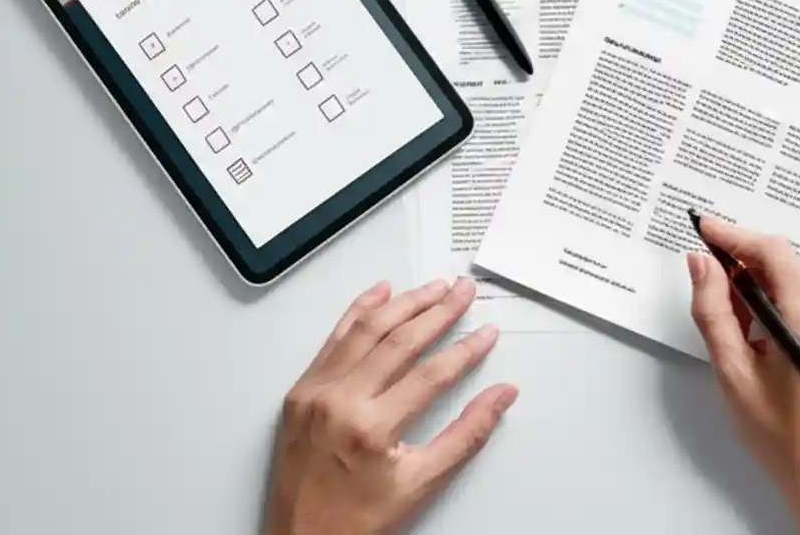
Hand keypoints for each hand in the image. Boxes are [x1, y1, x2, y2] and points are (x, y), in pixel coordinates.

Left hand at [264, 278, 517, 534]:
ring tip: (431, 288)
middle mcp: (338, 402)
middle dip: (437, 311)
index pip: (432, 373)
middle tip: (462, 292)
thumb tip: (500, 397)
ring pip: (365, 331)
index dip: (465, 349)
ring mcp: (314, 393)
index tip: (485, 334)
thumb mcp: (421, 484)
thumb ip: (466, 434)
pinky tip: (378, 294)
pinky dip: (357, 312)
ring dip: (402, 304)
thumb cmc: (354, 522)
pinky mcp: (299, 392)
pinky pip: (333, 340)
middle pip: (399, 341)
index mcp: (370, 427)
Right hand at [687, 217, 799, 534]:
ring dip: (760, 289)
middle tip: (708, 287)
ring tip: (734, 325)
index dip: (733, 235)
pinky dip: (779, 304)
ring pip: (794, 282)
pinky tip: (759, 335)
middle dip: (742, 267)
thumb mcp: (734, 372)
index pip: (771, 252)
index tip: (703, 228)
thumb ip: (713, 311)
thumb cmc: (785, 436)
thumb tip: (701, 264)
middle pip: (783, 264)